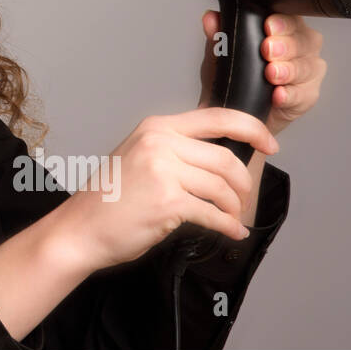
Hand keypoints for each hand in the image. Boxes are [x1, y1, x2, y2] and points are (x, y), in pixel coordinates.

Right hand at [61, 108, 280, 272]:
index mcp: (156, 127)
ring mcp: (163, 172)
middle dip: (243, 182)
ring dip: (235, 207)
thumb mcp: (139, 155)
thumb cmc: (109, 198)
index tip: (270, 143)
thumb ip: (175, 148)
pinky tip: (230, 232)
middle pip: (225, 158)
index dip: (253, 129)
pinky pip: (214, 214)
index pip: (218, 118)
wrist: (81, 227)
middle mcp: (160, 143)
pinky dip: (228, 226)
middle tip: (243, 198)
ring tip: (231, 217)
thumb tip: (223, 158)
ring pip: (222, 187)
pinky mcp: (168, 203)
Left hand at [196, 10, 326, 139]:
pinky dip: (289, 95)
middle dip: (285, 45)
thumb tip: (210, 18)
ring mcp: (308, 70)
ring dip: (287, 70)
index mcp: (285, 28)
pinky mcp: (308, 95)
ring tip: (271, 73)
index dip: (281, 22)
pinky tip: (278, 95)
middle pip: (303, 41)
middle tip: (268, 49)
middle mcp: (303, 46)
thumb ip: (218, 34)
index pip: (290, 19)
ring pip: (305, 67)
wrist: (236, 110)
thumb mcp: (222, 52)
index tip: (268, 26)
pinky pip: (302, 94)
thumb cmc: (234, 74)